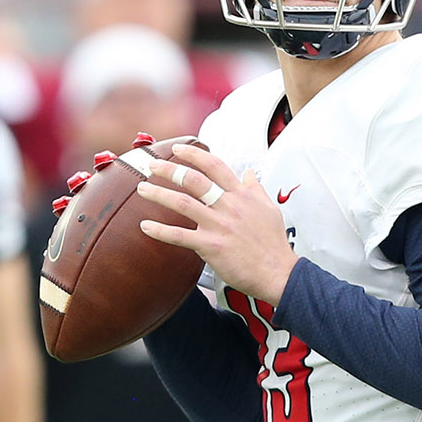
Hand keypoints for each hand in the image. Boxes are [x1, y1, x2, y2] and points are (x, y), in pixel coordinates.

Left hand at [135, 143, 297, 302]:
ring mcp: (219, 226)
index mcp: (242, 195)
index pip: (215, 166)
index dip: (194, 155)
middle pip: (194, 180)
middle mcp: (228, 207)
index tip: (178, 149)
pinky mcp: (211, 247)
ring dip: (159, 194)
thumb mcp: (270, 209)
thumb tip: (250, 173)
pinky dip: (161, 231)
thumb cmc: (273, 243)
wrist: (278, 272)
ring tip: (143, 189)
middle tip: (152, 165)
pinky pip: (180, 236)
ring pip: (183, 203)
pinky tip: (146, 226)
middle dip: (169, 169)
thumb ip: (256, 189)